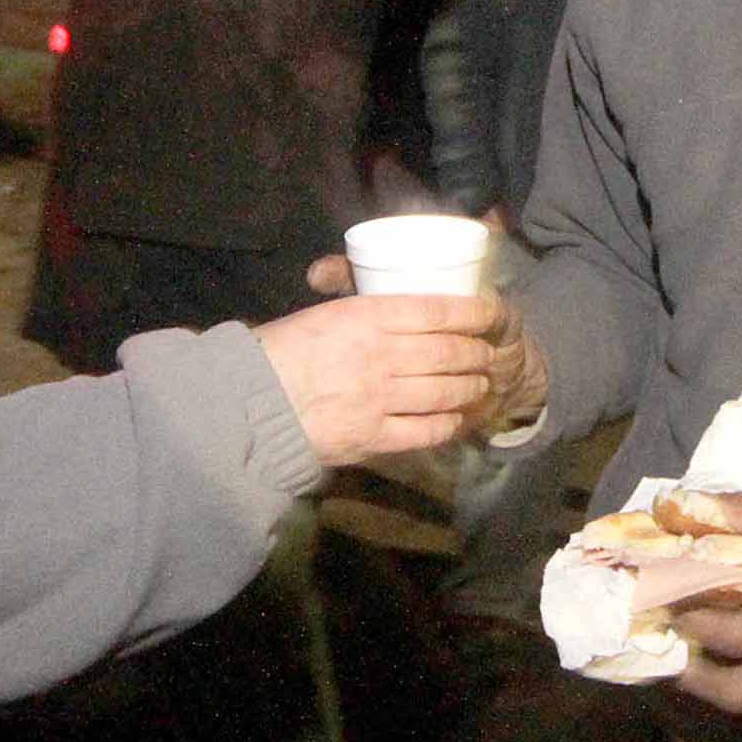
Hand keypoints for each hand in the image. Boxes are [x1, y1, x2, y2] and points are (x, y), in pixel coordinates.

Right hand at [253, 292, 501, 466]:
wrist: (251, 407)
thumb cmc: (280, 352)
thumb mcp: (322, 315)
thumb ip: (361, 310)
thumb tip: (395, 306)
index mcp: (366, 316)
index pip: (436, 311)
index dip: (472, 312)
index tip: (490, 313)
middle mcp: (381, 355)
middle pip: (449, 352)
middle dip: (477, 352)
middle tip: (488, 353)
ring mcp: (381, 398)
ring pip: (444, 391)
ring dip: (469, 387)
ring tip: (479, 385)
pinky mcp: (375, 436)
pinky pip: (426, 429)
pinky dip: (448, 423)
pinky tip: (457, 419)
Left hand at [667, 494, 741, 715]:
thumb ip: (740, 513)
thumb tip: (678, 507)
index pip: (736, 636)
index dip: (690, 619)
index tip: (655, 601)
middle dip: (695, 680)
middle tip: (661, 651)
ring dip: (715, 686)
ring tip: (683, 656)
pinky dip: (741, 678)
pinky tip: (721, 654)